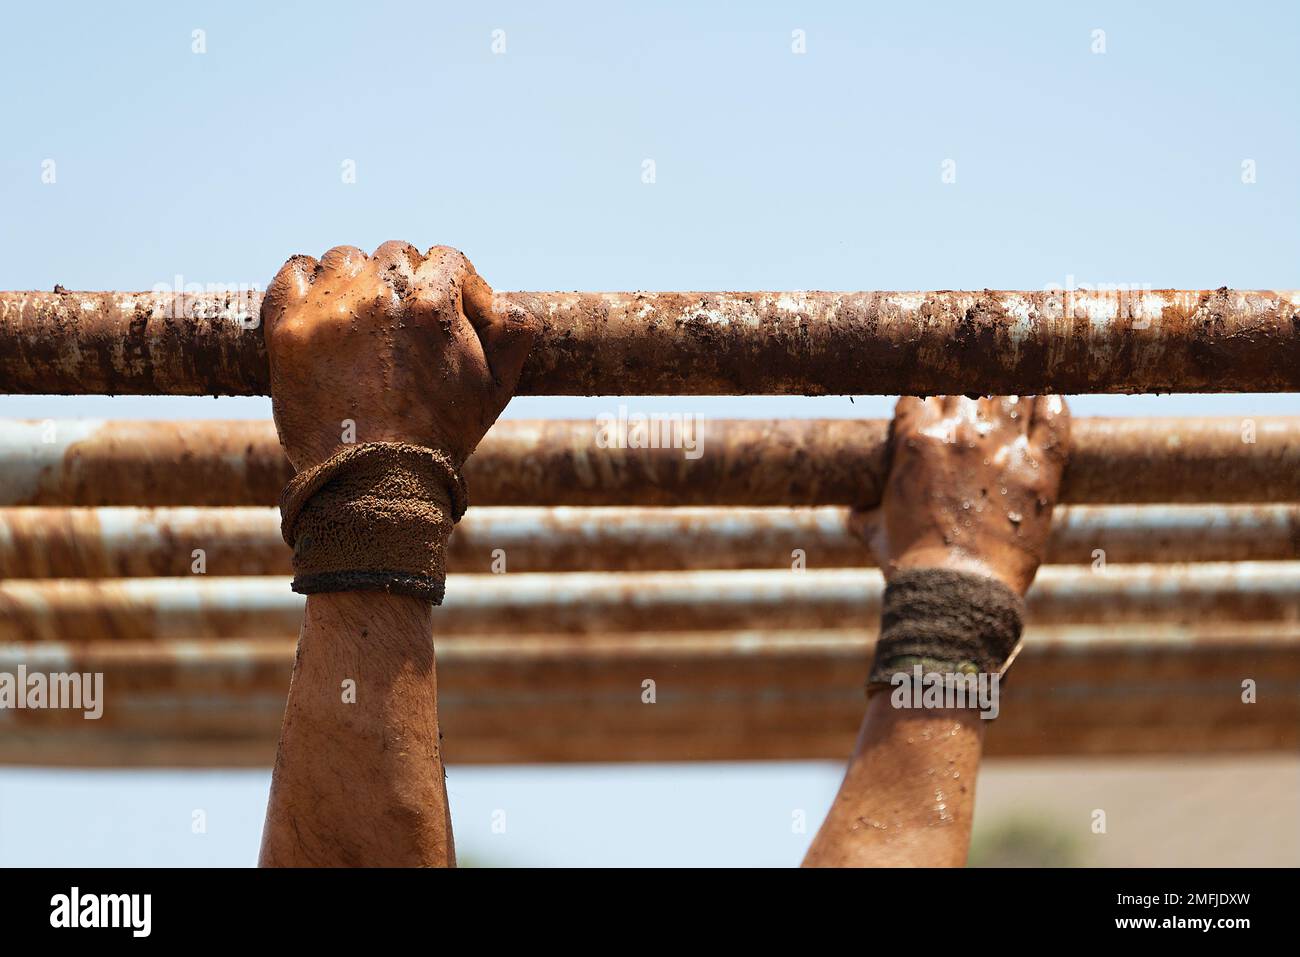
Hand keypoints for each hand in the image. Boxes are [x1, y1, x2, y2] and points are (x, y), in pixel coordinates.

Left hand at [261, 242, 538, 471]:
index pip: (445, 259)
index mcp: (432, 303)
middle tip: (404, 325)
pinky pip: (293, 272)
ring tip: (362, 321)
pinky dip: (307, 283)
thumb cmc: (440, 435)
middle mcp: (379, 293)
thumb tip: (503, 301)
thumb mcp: (499, 387)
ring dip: (358, 281)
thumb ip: (514, 332)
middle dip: (406, 283)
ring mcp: (329, 308)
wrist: (374, 479)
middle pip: (395, 256)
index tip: (449, 312)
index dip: (453, 285)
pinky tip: (321, 311)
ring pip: (345, 260)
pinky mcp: (288, 327)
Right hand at [852, 396, 1070, 595]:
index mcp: (916, 441)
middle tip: (972, 400)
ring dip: (1009, 391)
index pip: (920, 391)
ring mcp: (1005, 448)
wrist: (958, 594)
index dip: (925, 396)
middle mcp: (960, 433)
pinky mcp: (1041, 469)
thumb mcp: (873, 531)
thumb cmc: (911, 564)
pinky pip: (1053, 417)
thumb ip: (863, 511)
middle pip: (967, 382)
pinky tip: (1047, 396)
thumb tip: (853, 512)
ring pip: (1011, 392)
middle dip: (967, 388)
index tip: (932, 404)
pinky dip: (1051, 402)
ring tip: (1011, 395)